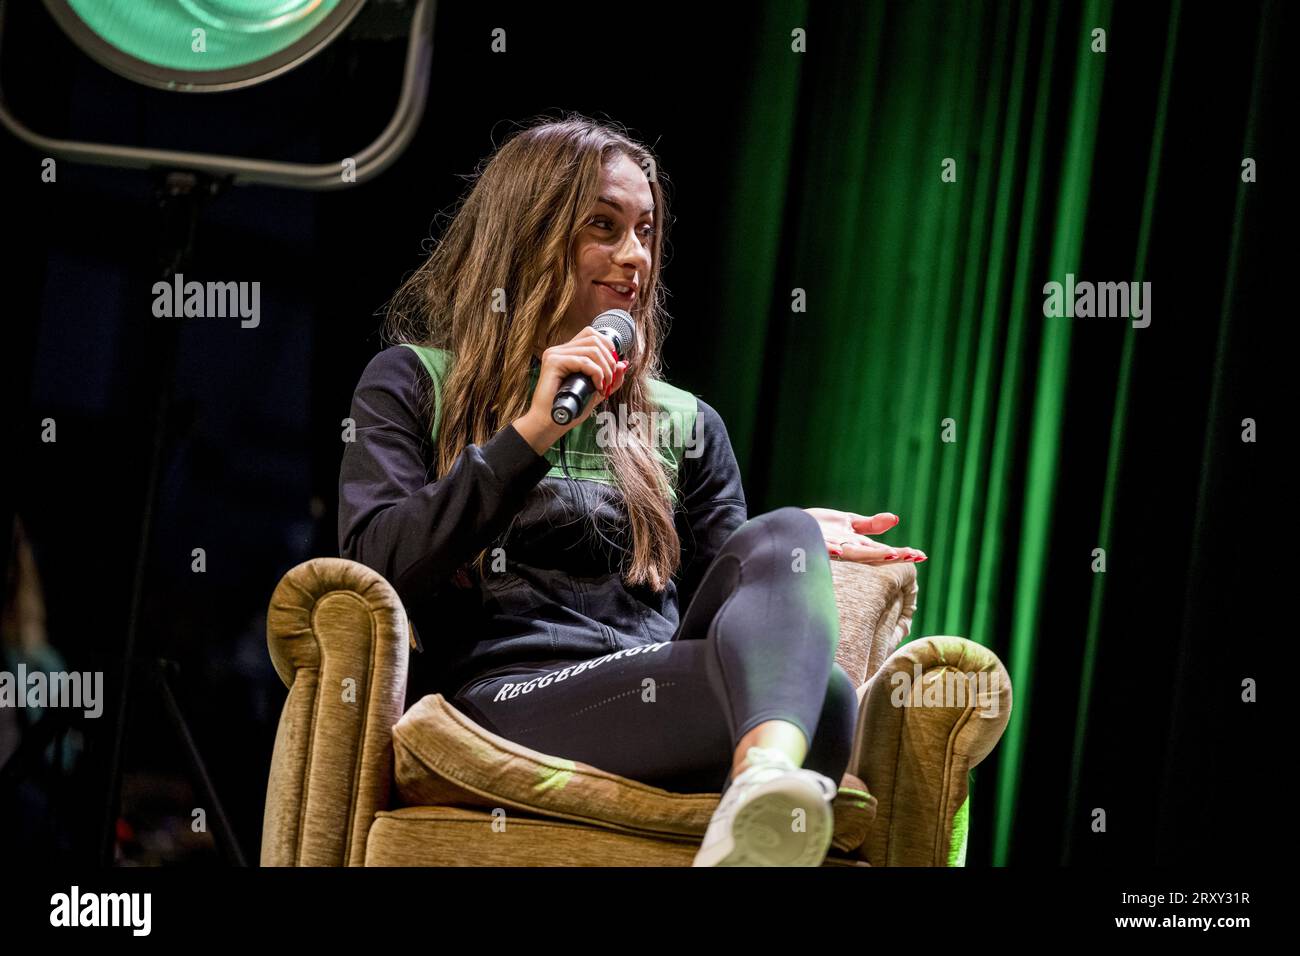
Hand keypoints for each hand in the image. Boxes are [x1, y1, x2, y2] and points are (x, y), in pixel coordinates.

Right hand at [515, 327, 629, 450]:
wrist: (549, 424)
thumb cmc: (570, 410)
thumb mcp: (596, 392)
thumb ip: (610, 379)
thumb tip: (623, 364)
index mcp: (567, 353)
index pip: (591, 334)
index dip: (608, 347)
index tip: (613, 369)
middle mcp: (559, 350)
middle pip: (594, 339)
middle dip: (610, 361)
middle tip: (610, 382)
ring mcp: (555, 354)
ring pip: (592, 350)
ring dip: (605, 369)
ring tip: (604, 387)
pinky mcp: (553, 363)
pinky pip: (584, 361)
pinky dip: (596, 374)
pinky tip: (597, 387)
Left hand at [801, 508, 926, 564]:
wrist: (790, 527)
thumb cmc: (819, 526)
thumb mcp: (849, 522)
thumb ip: (871, 525)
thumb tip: (896, 519)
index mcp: (856, 544)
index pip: (883, 550)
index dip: (902, 553)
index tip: (921, 555)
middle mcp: (847, 549)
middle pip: (874, 555)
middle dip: (893, 556)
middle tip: (912, 556)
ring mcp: (831, 548)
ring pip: (853, 554)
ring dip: (870, 555)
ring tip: (889, 554)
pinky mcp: (815, 543)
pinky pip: (824, 548)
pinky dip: (833, 549)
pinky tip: (842, 549)